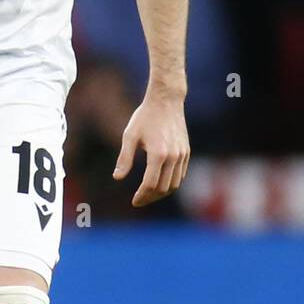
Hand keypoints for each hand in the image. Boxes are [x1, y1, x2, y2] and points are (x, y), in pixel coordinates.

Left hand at [112, 90, 189, 207]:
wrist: (166, 101)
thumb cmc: (145, 117)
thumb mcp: (129, 136)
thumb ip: (124, 158)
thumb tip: (117, 178)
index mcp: (158, 154)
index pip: (150, 184)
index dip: (141, 196)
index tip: (134, 202)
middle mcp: (173, 157)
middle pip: (163, 188)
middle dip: (150, 198)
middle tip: (139, 200)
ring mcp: (182, 155)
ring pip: (174, 184)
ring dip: (161, 193)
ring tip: (148, 195)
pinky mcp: (186, 152)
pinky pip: (181, 175)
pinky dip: (171, 184)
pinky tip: (160, 184)